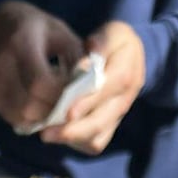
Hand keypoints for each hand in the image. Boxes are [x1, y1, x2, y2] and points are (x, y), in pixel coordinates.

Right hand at [0, 1, 82, 131]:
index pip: (40, 83)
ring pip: (22, 117)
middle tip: (71, 107)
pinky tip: (44, 109)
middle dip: (54, 111)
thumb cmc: (36, 29)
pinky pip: (15, 119)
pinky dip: (33, 119)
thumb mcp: (61, 34)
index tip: (77, 96)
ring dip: (44, 118)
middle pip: (30, 106)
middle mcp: (0, 66)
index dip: (61, 96)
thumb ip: (77, 59)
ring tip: (58, 108)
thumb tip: (91, 87)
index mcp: (20, 43)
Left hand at [41, 21, 144, 154]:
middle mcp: (124, 100)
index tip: (67, 113)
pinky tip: (58, 135)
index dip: (87, 103)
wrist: (131, 58)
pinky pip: (94, 143)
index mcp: (125, 72)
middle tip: (46, 134)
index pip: (107, 90)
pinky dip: (76, 143)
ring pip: (96, 139)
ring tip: (48, 134)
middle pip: (100, 122)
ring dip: (72, 139)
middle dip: (73, 131)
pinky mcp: (109, 128)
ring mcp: (117, 117)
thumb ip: (99, 45)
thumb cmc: (115, 42)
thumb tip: (85, 65)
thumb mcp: (111, 33)